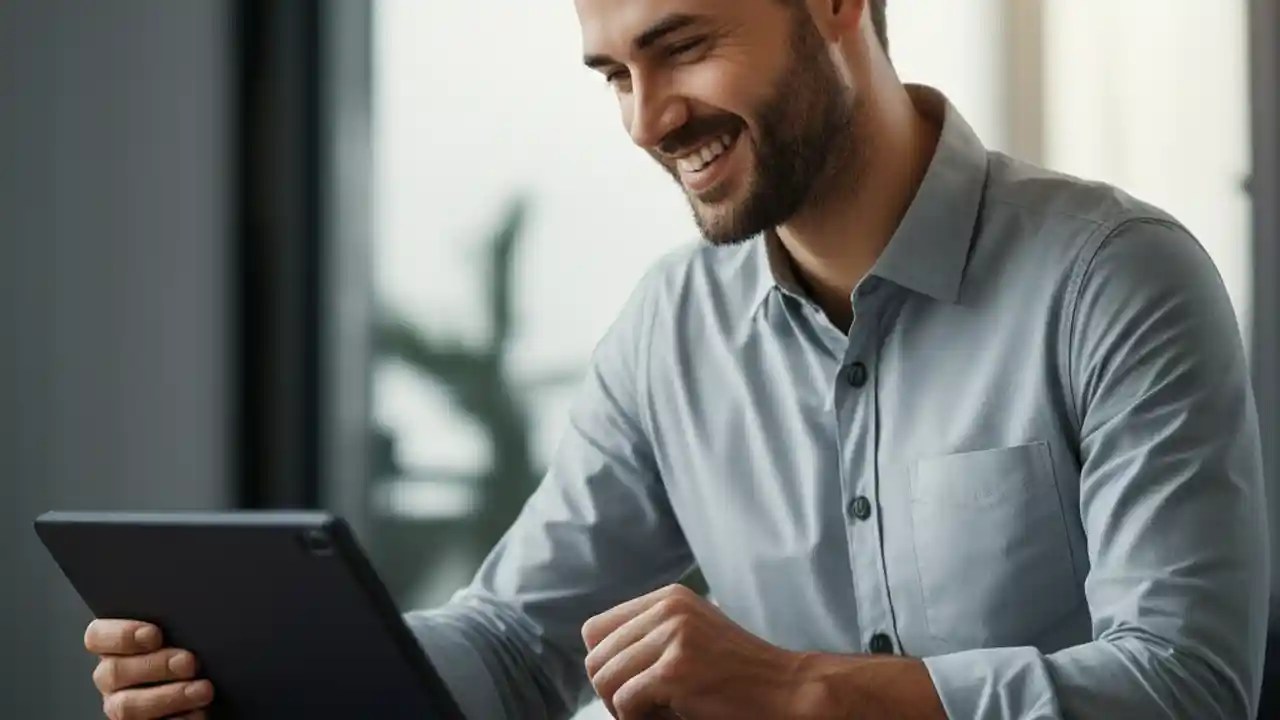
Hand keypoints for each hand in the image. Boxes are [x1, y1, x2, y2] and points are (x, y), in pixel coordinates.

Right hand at [84, 619, 213, 719]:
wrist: (207, 681)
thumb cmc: (192, 651)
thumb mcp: (181, 632)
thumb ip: (173, 623)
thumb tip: (188, 614)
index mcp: (115, 647)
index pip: (97, 637)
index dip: (121, 635)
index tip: (154, 634)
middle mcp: (112, 677)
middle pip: (113, 672)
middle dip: (155, 666)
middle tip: (188, 661)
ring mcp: (121, 705)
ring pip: (127, 707)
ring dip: (170, 697)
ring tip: (203, 689)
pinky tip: (198, 711)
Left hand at [582, 584, 815, 719]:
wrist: (787, 691)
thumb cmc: (738, 675)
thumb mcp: (691, 637)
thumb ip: (650, 636)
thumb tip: (595, 660)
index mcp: (668, 598)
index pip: (596, 630)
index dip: (606, 664)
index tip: (631, 686)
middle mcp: (667, 609)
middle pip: (595, 657)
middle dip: (610, 691)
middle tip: (639, 710)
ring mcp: (672, 637)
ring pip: (603, 679)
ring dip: (620, 708)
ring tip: (650, 715)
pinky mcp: (676, 670)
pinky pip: (624, 701)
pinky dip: (636, 719)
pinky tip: (667, 718)